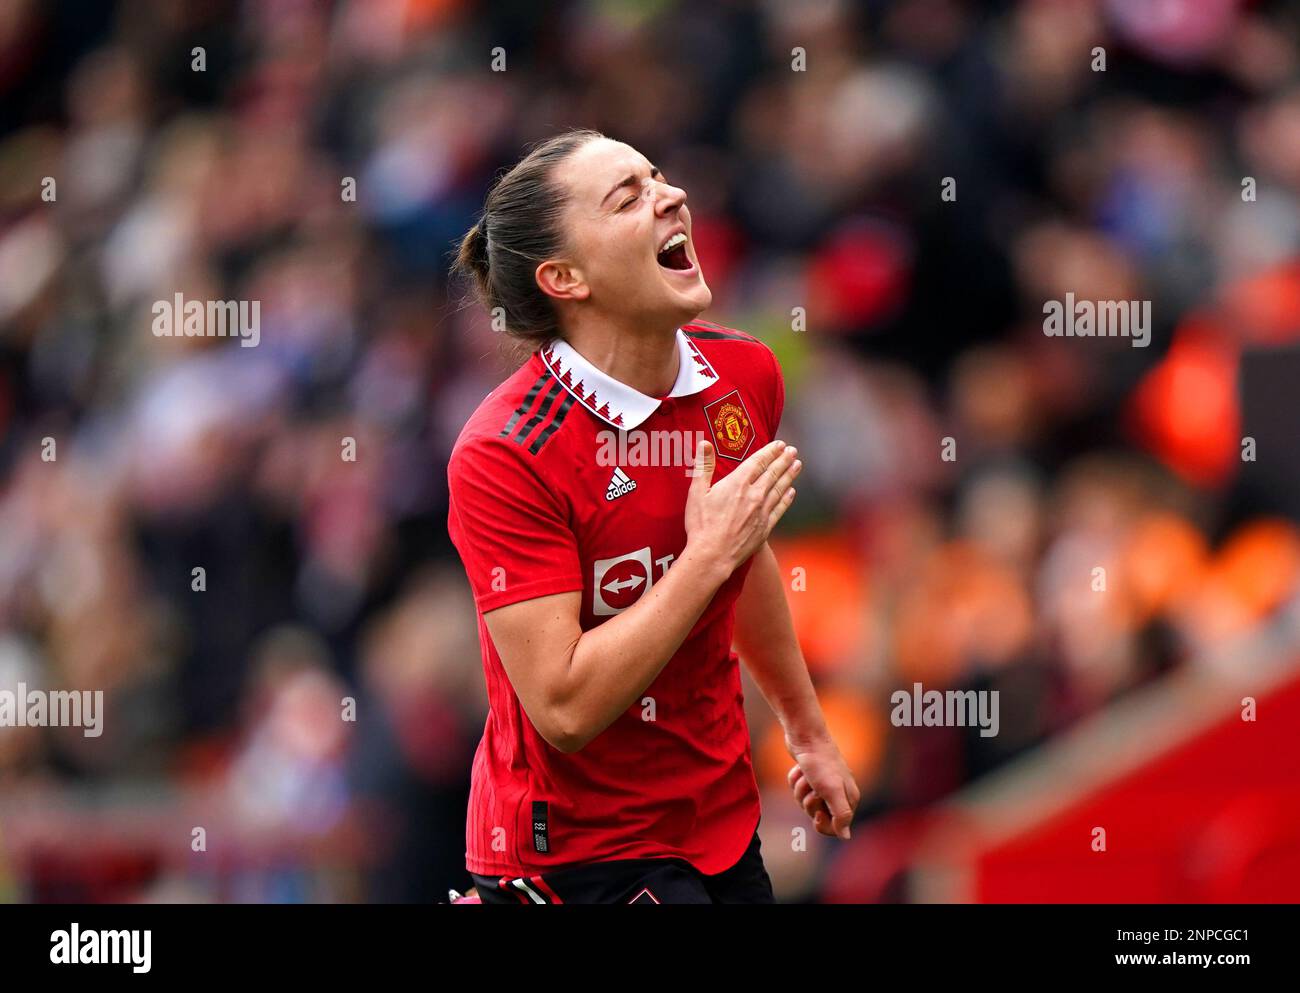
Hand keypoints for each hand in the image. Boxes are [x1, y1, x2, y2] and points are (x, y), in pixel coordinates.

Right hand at [683, 439, 800, 575]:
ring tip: (797, 465)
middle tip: (792, 451)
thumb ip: (703, 466)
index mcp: (738, 484)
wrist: (713, 555)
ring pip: (779, 489)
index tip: (779, 444)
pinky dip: (787, 499)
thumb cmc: (701, 524)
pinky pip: (780, 509)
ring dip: (789, 475)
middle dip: (784, 460)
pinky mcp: (765, 528)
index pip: (758, 462)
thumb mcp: (697, 492)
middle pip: (773, 473)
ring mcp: (762, 512)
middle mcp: (754, 495)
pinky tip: (791, 492)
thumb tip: (705, 443)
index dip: (770, 452)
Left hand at [785, 733, 859, 840]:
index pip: (835, 828)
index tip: (816, 813)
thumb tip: (846, 836)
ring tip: (806, 774)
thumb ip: (841, 815)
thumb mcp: (832, 791)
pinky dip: (795, 780)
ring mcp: (823, 783)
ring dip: (800, 789)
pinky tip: (800, 768)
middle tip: (812, 786)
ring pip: (804, 801)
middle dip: (808, 802)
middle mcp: (838, 792)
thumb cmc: (820, 763)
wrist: (806, 735)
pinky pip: (797, 788)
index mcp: (849, 799)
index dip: (822, 823)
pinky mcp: (810, 774)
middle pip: (816, 814)